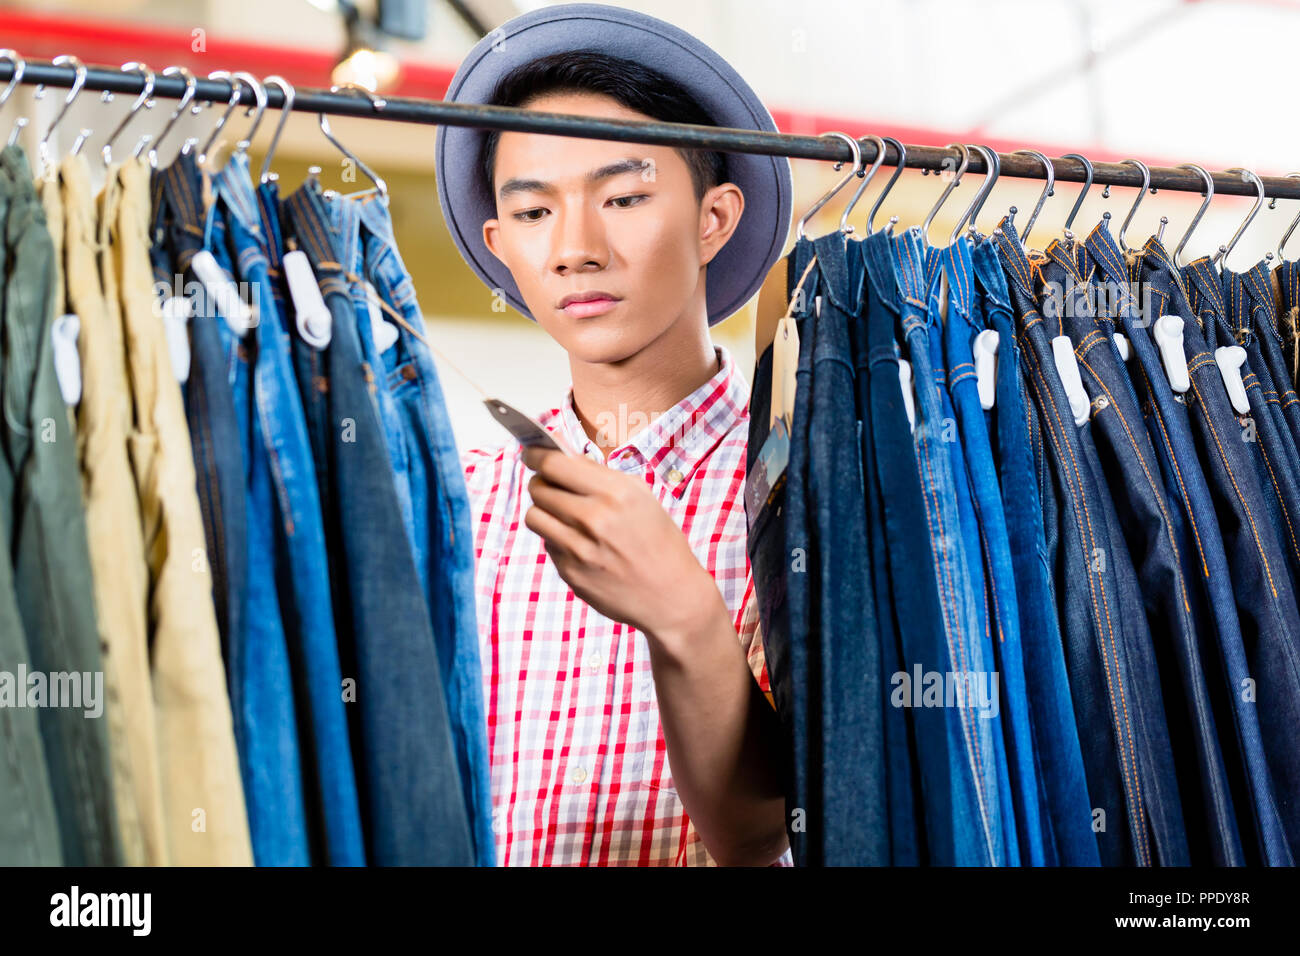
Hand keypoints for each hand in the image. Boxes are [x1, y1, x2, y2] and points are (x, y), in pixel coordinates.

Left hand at [520, 443, 722, 639]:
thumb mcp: (640, 497)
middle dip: (542, 482)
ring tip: (562, 513)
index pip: (554, 464)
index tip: (531, 453)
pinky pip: (547, 543)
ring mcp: (579, 548)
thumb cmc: (659, 542)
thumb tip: (561, 453)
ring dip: (544, 510)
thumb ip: (599, 475)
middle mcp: (594, 519)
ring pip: (534, 516)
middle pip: (538, 488)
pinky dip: (557, 538)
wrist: (671, 596)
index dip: (536, 455)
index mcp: (616, 493)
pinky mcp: (569, 572)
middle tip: (551, 485)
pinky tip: (581, 543)